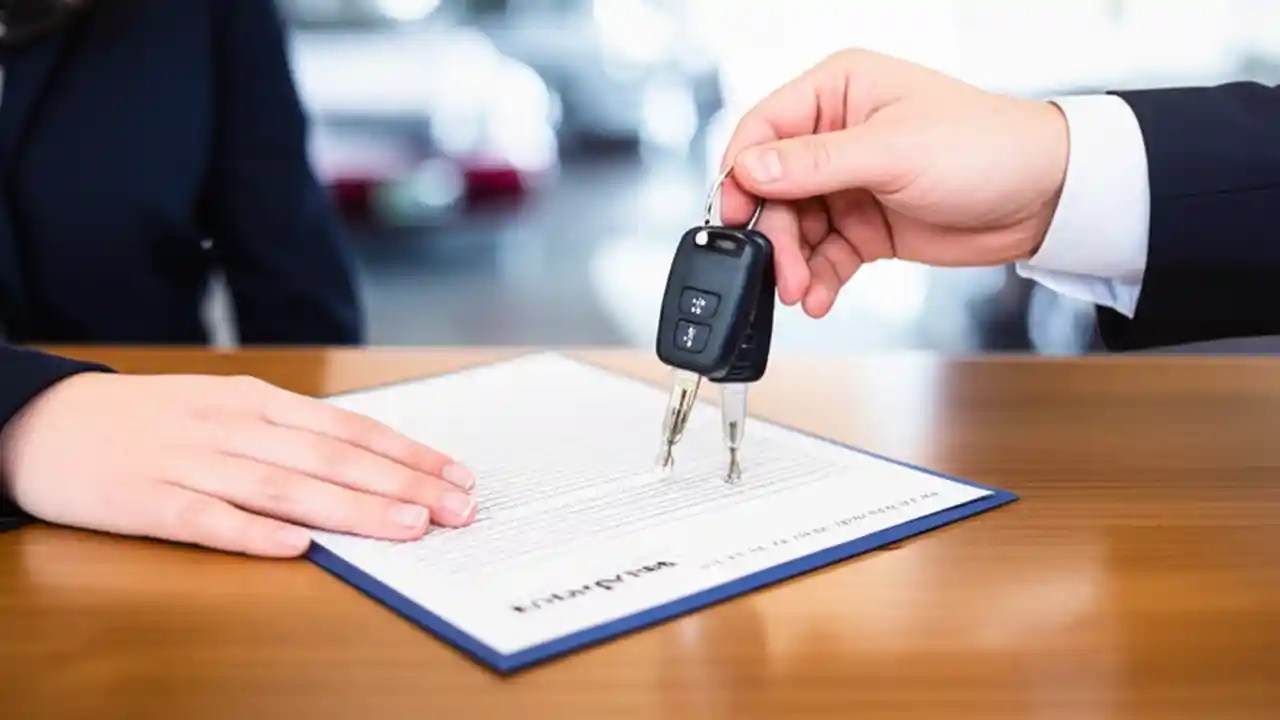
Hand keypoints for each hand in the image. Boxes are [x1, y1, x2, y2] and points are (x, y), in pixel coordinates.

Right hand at [0, 372, 476, 557]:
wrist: (47, 420)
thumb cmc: (154, 420)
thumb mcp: (227, 409)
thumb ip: (290, 435)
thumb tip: (366, 463)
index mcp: (256, 404)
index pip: (350, 429)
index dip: (409, 454)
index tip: (459, 476)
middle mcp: (234, 428)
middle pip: (332, 458)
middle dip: (403, 484)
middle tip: (457, 509)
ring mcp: (191, 463)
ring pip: (285, 487)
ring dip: (352, 508)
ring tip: (407, 527)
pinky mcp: (149, 500)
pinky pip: (208, 519)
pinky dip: (255, 532)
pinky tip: (298, 547)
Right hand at [720, 49, 1068, 317]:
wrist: (1043, 197)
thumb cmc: (985, 147)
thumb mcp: (892, 151)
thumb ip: (814, 164)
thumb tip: (750, 170)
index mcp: (838, 91)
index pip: (763, 128)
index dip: (741, 174)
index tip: (733, 215)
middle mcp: (836, 134)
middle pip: (774, 188)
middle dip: (773, 235)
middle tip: (781, 271)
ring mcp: (849, 182)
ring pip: (795, 228)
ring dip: (793, 264)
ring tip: (803, 291)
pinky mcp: (865, 225)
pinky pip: (824, 254)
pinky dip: (818, 278)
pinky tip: (820, 297)